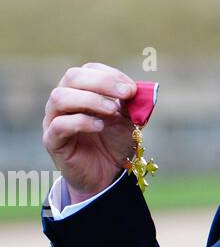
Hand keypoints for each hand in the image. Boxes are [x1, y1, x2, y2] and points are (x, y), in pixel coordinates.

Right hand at [42, 63, 137, 199]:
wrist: (106, 176)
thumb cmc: (114, 144)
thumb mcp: (129, 122)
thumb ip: (133, 106)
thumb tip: (141, 91)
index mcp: (80, 91)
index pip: (88, 70)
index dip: (110, 75)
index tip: (131, 89)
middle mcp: (63, 101)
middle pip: (72, 77)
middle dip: (102, 82)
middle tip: (125, 94)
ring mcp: (54, 119)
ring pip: (60, 97)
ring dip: (90, 99)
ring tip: (112, 110)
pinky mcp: (52, 140)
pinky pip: (60, 125)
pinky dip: (81, 122)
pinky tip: (100, 126)